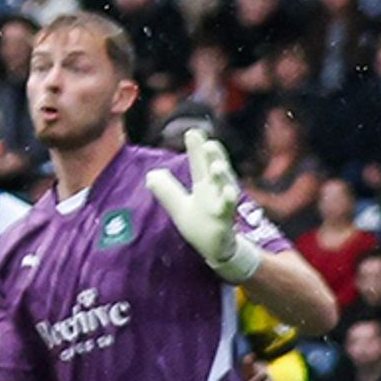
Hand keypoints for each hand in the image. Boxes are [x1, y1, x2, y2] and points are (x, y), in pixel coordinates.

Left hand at [145, 128, 264, 281]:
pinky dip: (229, 201)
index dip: (197, 148)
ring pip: (226, 187)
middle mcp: (216, 191)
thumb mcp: (179, 206)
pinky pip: (229, 209)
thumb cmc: (200, 225)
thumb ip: (166, 190)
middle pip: (215, 169)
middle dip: (213, 155)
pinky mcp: (225, 220)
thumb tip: (151, 173)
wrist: (216, 249)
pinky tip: (229, 193)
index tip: (193, 131)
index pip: (200, 163)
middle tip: (208, 142)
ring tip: (217, 165)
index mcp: (205, 185)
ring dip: (223, 174)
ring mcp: (223, 204)